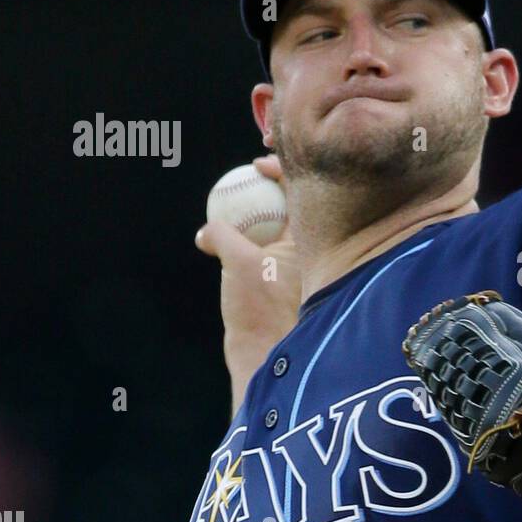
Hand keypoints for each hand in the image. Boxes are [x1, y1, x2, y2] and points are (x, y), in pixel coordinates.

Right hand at [195, 155, 300, 411]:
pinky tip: (225, 247)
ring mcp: (300, 267)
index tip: (256, 165)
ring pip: (279, 230)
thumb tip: (207, 230)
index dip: (282, 171)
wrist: (267, 356)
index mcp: (313, 239)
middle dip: (269, 191)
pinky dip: (250, 241)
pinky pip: (268, 250)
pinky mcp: (285, 283)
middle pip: (292, 207)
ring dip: (257, 218)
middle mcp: (313, 251)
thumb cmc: (259, 310)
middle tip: (244, 180)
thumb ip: (222, 237)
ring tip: (230, 213)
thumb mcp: (238, 265)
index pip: (302, 192)